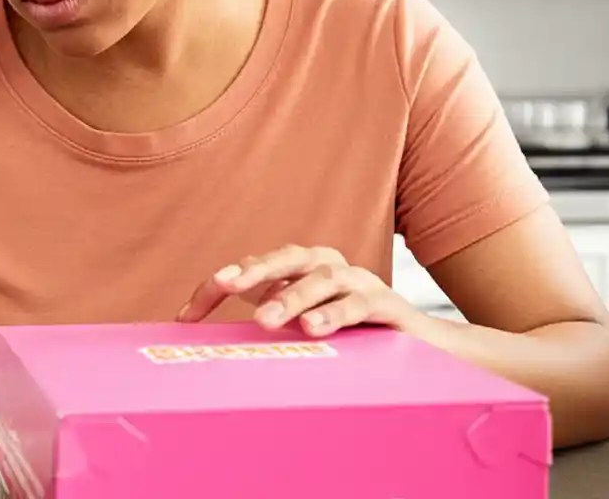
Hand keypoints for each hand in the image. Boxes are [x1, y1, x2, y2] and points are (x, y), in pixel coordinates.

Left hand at [177, 245, 425, 336]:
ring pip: (321, 279)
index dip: (218, 287)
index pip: (253, 269)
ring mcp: (358, 281)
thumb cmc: (352, 335)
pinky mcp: (385, 303)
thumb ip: (264, 320)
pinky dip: (334, 314)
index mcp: (302, 269)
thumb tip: (204, 333)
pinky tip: (314, 328)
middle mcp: (328, 267)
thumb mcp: (300, 326)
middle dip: (254, 270)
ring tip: (265, 320)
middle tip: (225, 286)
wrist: (422, 349)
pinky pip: (358, 304)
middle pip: (287, 258)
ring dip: (291, 297)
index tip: (186, 315)